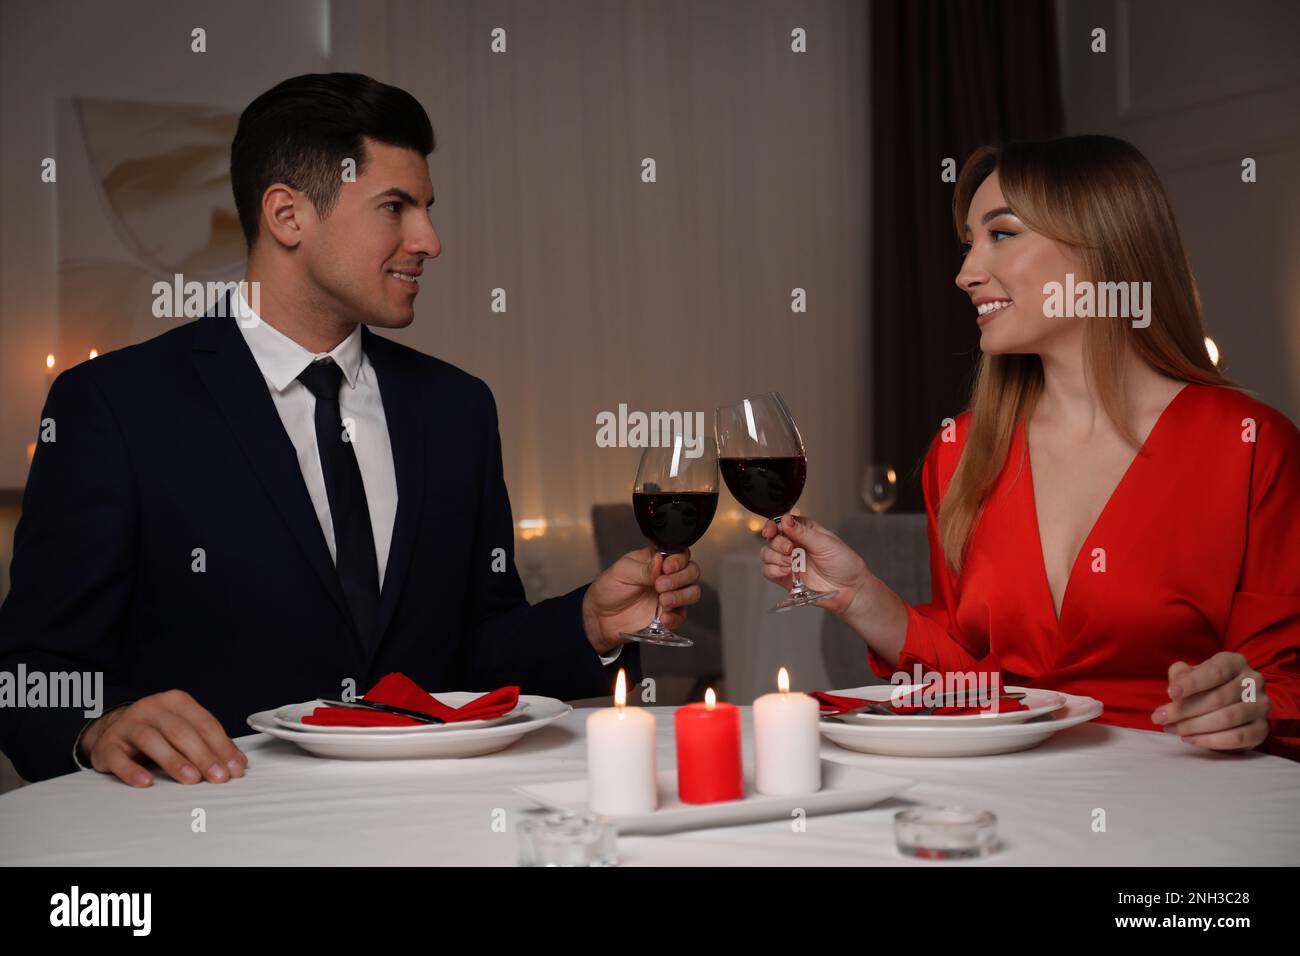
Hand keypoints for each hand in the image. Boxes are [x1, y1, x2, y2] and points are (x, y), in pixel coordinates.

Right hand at [80, 690, 247, 786]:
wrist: (111, 731)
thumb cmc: (157, 732)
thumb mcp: (183, 729)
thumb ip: (209, 743)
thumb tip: (238, 763)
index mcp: (176, 702)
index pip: (204, 723)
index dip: (222, 746)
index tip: (235, 768)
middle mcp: (152, 708)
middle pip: (181, 731)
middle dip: (203, 755)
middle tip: (218, 777)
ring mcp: (128, 725)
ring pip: (153, 741)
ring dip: (174, 761)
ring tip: (191, 779)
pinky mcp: (108, 744)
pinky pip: (120, 758)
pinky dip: (133, 770)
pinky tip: (147, 782)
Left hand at [582, 547, 701, 652]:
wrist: (600, 616)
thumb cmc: (610, 587)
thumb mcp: (622, 571)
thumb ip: (644, 567)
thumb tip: (661, 560)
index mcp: (656, 560)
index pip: (680, 554)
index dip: (678, 560)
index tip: (667, 567)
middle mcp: (667, 576)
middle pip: (692, 571)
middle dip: (680, 578)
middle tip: (660, 585)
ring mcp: (669, 596)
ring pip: (693, 592)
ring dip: (681, 596)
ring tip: (663, 601)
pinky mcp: (668, 616)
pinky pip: (682, 616)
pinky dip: (676, 617)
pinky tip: (663, 617)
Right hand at [759, 514, 870, 617]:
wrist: (850, 589)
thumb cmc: (844, 563)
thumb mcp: (825, 543)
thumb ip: (803, 532)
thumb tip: (786, 519)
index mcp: (804, 530)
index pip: (781, 523)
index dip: (772, 526)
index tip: (772, 531)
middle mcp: (794, 544)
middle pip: (771, 539)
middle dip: (777, 544)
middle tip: (790, 550)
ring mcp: (789, 561)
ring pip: (766, 554)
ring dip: (775, 558)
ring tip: (790, 563)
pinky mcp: (785, 577)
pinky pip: (767, 571)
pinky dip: (773, 571)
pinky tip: (786, 572)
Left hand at [1152, 653, 1270, 751]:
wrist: (1229, 705)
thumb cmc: (1205, 686)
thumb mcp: (1191, 674)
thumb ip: (1181, 674)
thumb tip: (1176, 684)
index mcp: (1235, 662)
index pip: (1215, 671)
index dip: (1192, 683)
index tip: (1170, 694)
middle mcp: (1253, 681)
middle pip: (1218, 698)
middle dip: (1185, 710)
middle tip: (1161, 718)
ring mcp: (1261, 706)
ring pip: (1228, 718)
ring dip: (1195, 726)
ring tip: (1171, 729)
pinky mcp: (1262, 729)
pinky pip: (1238, 738)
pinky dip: (1211, 741)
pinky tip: (1190, 739)